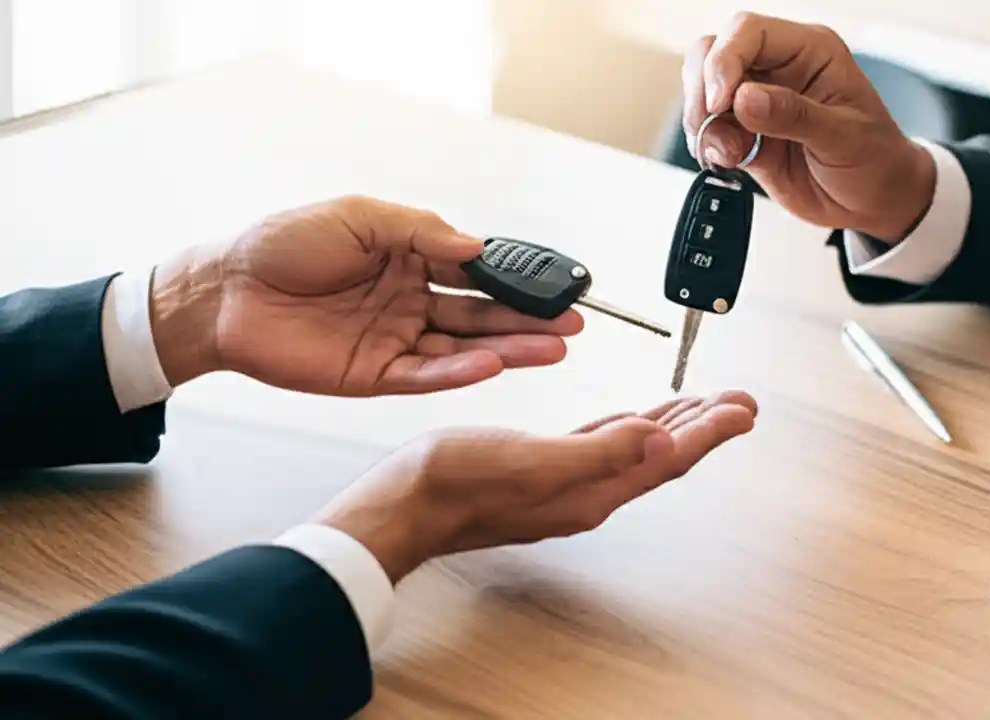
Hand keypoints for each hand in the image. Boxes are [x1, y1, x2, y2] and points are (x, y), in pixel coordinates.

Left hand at [148, 195, 581, 393]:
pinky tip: (494, 365)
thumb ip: (420, 230)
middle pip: (482, 315)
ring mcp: (396, 340)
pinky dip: (460, 373)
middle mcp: (412, 301)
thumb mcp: (357, 216)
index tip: (555, 285)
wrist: (224, 291)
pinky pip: (426, 375)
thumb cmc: (282, 245)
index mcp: (410, 258)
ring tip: (552, 350)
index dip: (516, 279)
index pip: (477, 271)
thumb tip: (475, 247)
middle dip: (528, 321)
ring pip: (464, 349)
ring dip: (509, 350)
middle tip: (571, 325)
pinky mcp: (375, 375)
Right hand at [312, 392, 757, 582]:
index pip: (669, 457)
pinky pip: (603, 446)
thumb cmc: (457, 485)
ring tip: (702, 407)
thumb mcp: (534, 461)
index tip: (744, 409)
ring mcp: (566, 483)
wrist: (403, 508)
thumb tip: (662, 440)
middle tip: (737, 404)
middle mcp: (588, 490)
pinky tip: (631, 420)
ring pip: (636, 449)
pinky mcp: (542, 471)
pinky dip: (628, 428)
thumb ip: (601, 452)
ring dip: (672, 426)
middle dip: (704, 427)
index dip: (711, 432)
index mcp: (594, 489)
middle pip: (662, 454)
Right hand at [683, 12, 935, 239]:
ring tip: (729, 152)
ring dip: (702, 122)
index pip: (749, 32)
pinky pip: (708, 128)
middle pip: (713, 51)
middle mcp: (778, 69)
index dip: (725, 61)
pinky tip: (728, 160)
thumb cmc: (875, 159)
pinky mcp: (744, 132)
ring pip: (702, 89)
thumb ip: (794, 115)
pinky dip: (706, 145)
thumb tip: (745, 99)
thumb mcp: (844, 136)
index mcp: (810, 51)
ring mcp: (757, 100)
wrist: (874, 201)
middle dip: (703, 89)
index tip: (722, 102)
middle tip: (712, 124)